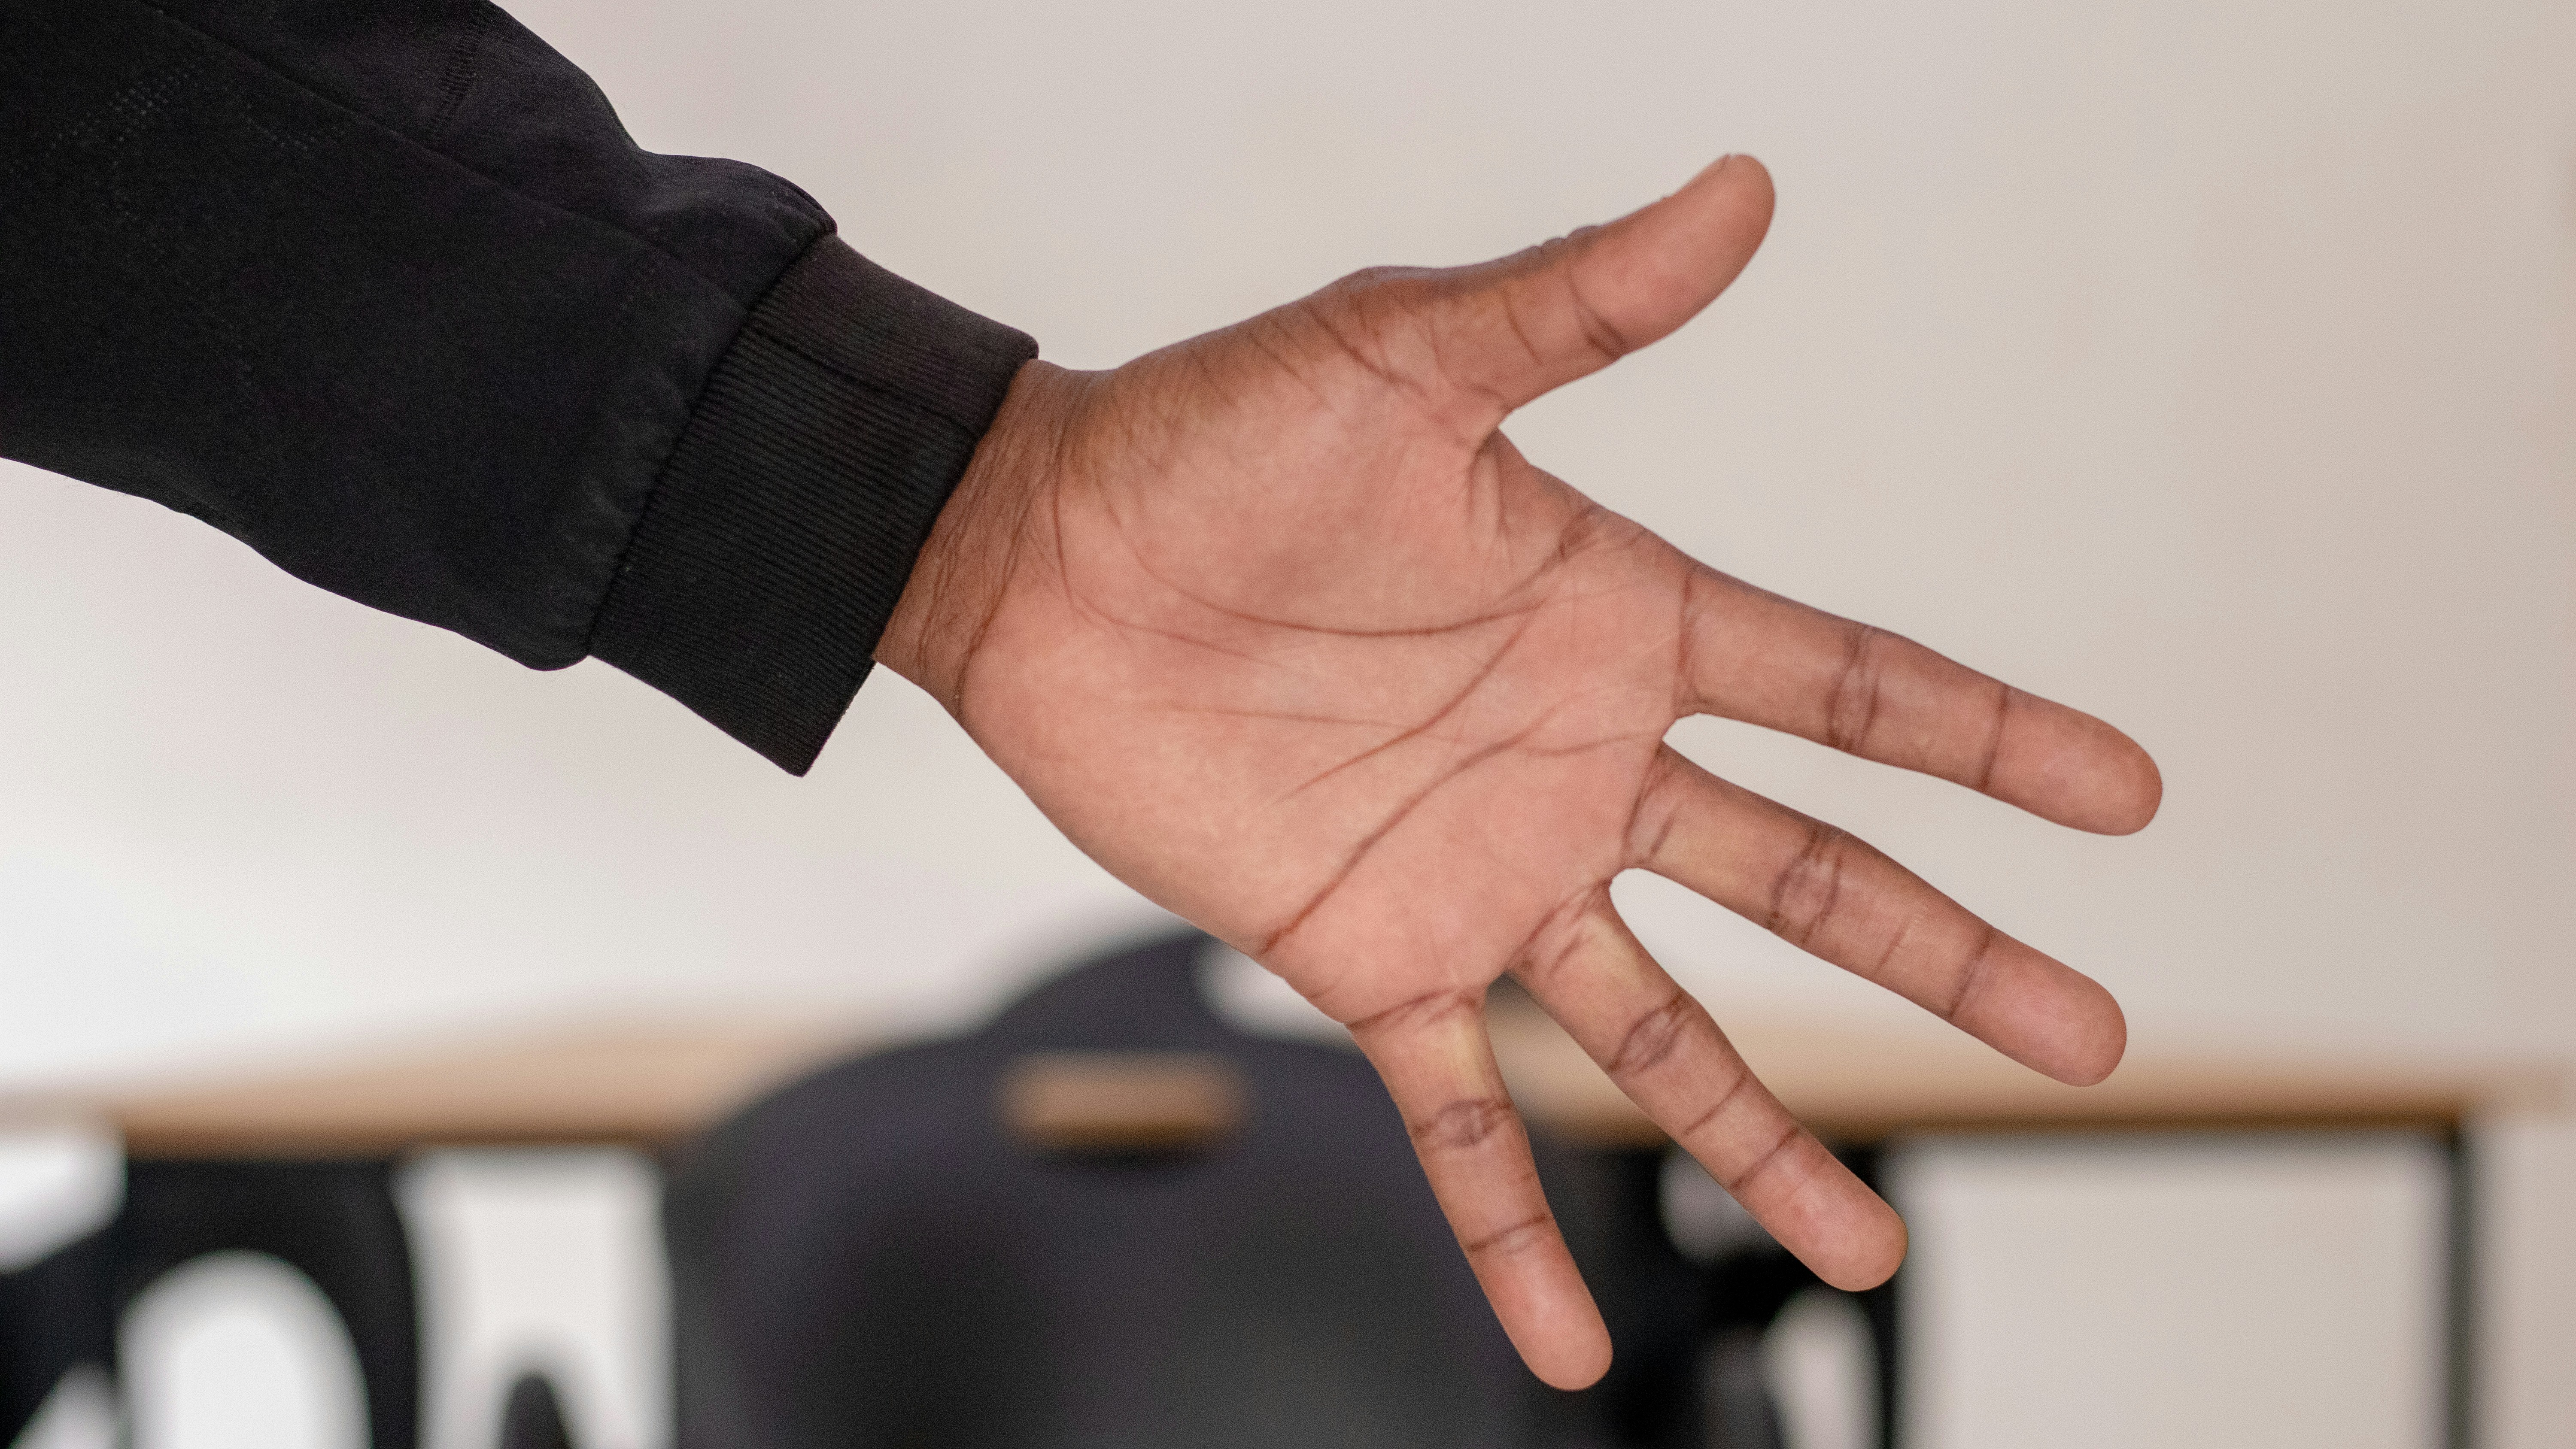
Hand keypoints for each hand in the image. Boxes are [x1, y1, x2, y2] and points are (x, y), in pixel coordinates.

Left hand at [878, 155, 2159, 1387]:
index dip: (1990, 737)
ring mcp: (1485, 875)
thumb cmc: (1217, 438)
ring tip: (1873, 1245)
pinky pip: (1462, 1113)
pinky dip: (1510, 1223)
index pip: (1846, 691)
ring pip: (1664, 1034)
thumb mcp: (1408, 354)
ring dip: (1770, 1141)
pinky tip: (1563, 1345)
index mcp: (1617, 622)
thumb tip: (1743, 187)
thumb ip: (1576, 299)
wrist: (1042, 554)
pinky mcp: (1370, 956)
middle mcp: (1580, 763)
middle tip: (2090, 1040)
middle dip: (1949, 958)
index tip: (2126, 794)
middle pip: (1806, 879)